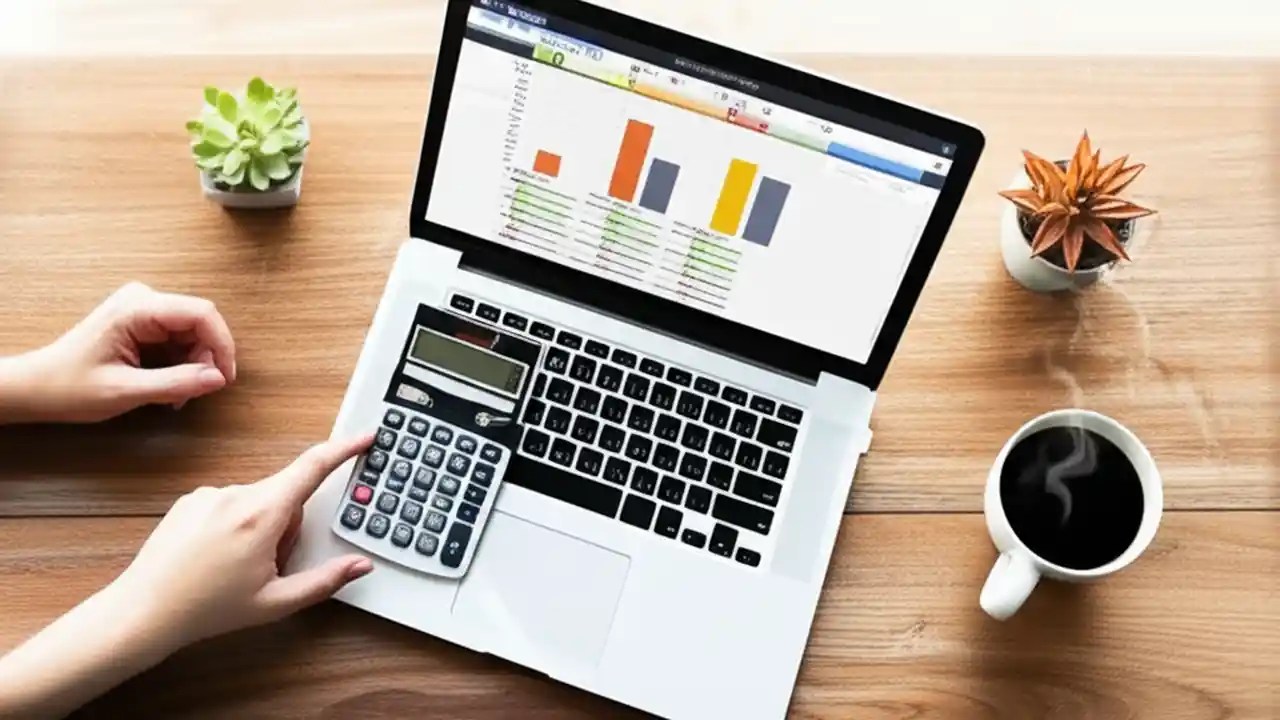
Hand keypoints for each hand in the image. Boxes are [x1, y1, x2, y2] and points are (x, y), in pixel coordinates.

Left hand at [0, 281, 235, 423]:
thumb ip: (175, 384)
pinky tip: (171, 385)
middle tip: (196, 392)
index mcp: (136, 309)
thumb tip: (218, 378)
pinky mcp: (144, 321)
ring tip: (178, 394)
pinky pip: (179, 338)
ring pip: (193, 332)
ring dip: (195, 364)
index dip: (222, 345)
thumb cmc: (70, 387)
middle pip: (200, 323)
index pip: (201, 313)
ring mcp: (143, 308)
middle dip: (206, 359)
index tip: (224, 378)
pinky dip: (183, 363)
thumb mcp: (126, 391)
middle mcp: (143, 300)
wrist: (38, 387)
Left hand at [111, 433, 374, 651]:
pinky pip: (229, 504)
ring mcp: (210, 495)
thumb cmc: (205, 609)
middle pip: (286, 496)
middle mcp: (236, 495)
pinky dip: (233, 525)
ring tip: (234, 567)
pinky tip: (215, 556)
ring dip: (260, 528)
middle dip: (288, 527)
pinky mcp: (190, 500)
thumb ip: (325, 580)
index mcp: (262, 515)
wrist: (143, 611)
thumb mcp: (276, 602)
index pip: (314, 468)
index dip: (344, 449)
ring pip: (258, 502)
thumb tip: (359, 565)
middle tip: (268, 566)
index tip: (365, 437)